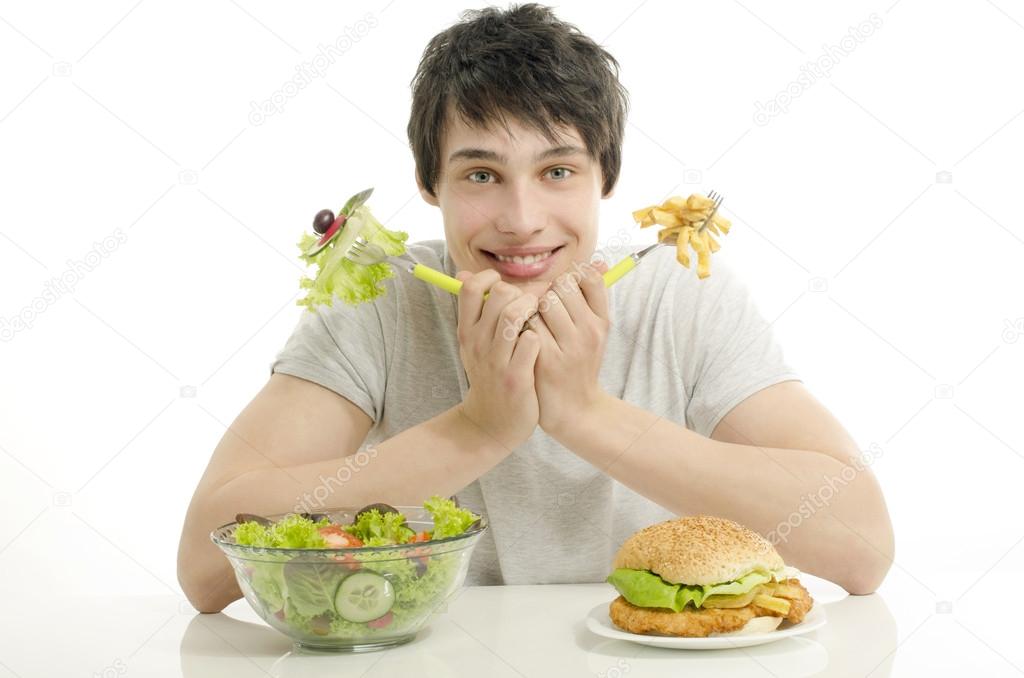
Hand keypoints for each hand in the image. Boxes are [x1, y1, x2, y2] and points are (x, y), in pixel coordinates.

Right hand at [454, 269, 541, 449]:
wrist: (491, 423)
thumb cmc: (489, 376)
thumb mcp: (473, 344)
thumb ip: (473, 311)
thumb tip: (463, 274)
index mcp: (467, 331)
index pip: (471, 288)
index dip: (491, 279)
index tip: (507, 287)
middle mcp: (478, 342)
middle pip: (499, 295)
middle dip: (521, 292)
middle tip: (534, 302)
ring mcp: (497, 360)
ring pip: (515, 314)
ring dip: (533, 308)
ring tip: (540, 317)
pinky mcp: (517, 376)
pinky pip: (531, 342)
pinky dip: (540, 335)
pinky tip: (543, 341)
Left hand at [528, 259, 610, 438]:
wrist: (574, 409)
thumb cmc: (577, 364)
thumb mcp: (593, 331)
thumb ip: (590, 298)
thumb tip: (597, 261)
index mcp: (602, 321)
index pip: (589, 277)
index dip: (569, 277)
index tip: (559, 291)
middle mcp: (590, 331)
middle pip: (562, 286)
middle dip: (545, 292)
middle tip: (539, 309)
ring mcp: (570, 346)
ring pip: (543, 302)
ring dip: (531, 307)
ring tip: (531, 323)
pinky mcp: (549, 360)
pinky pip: (529, 324)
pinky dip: (522, 327)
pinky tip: (523, 339)